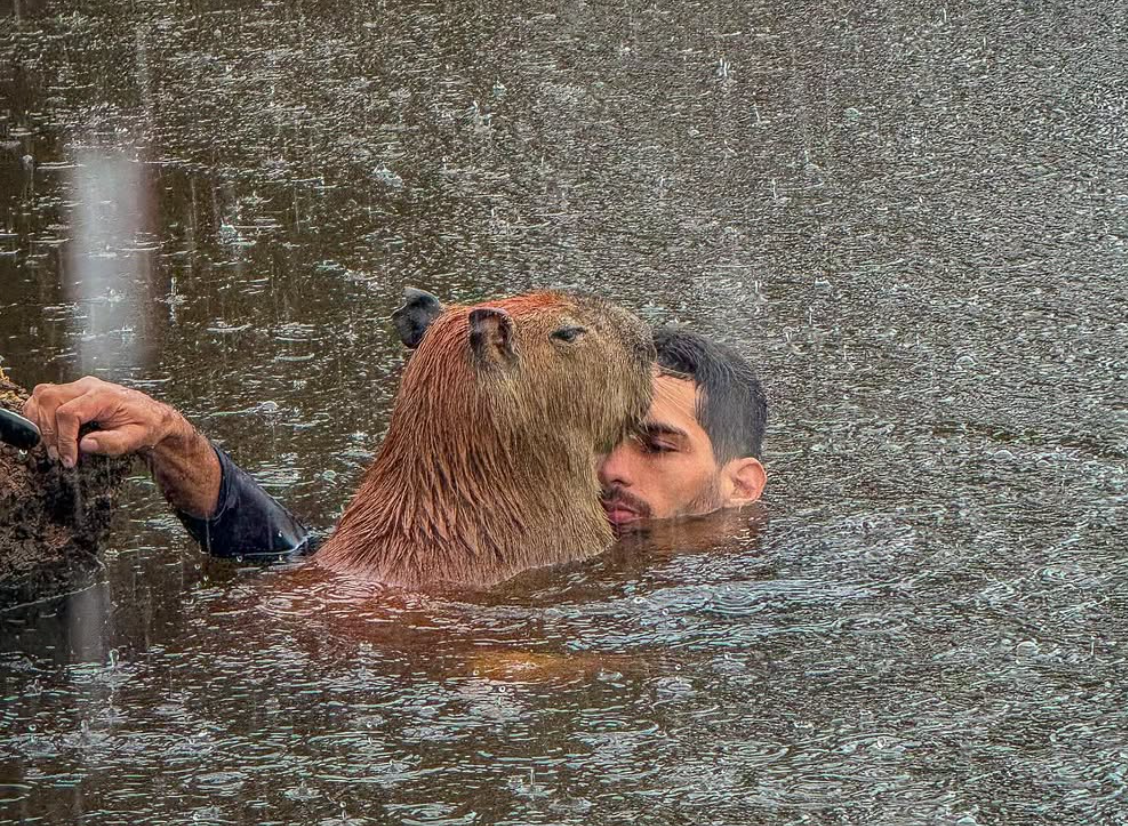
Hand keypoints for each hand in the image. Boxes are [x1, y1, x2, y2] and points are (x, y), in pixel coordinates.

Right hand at [23, 377, 221, 516]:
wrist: (152, 416)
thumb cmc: (147, 425)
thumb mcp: (136, 438)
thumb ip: (113, 443)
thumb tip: (85, 445)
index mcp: (104, 396)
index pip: (70, 412)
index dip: (64, 439)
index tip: (69, 459)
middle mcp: (88, 386)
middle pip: (49, 400)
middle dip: (48, 431)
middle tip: (59, 455)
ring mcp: (78, 387)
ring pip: (42, 395)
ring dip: (40, 422)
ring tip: (54, 446)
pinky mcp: (73, 392)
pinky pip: (45, 398)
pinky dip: (40, 415)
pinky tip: (51, 434)